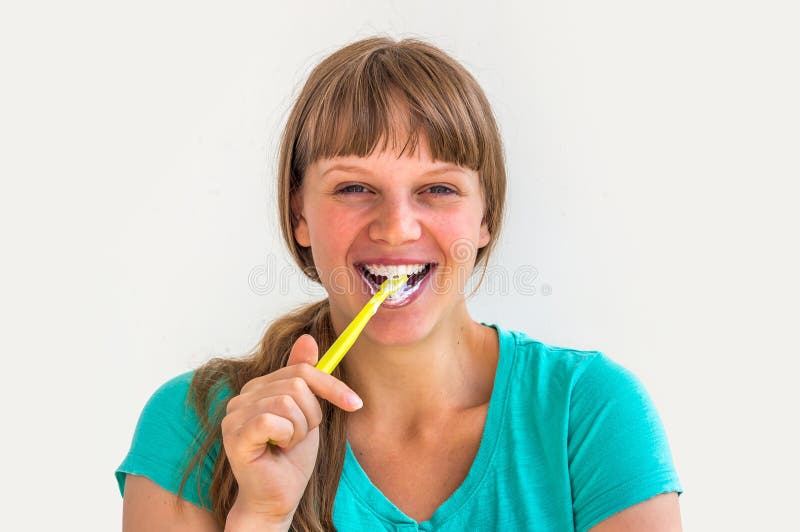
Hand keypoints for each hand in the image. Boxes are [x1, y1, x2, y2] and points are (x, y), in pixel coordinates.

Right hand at [221, 334, 362, 525]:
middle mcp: (243, 396)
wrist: (278, 498)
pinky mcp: (235, 434)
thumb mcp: (309, 413)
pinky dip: (286, 436)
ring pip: (288, 402)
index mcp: (260, 387)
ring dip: (300, 429)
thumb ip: (306, 377)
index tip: (355, 403)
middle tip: (301, 437)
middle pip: (297, 383)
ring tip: (288, 445)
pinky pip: (273, 420)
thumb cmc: (291, 459)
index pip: (302, 369)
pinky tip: (278, 449)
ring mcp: (235, 414)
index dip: (332, 385)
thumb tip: (307, 337)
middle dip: (312, 414)